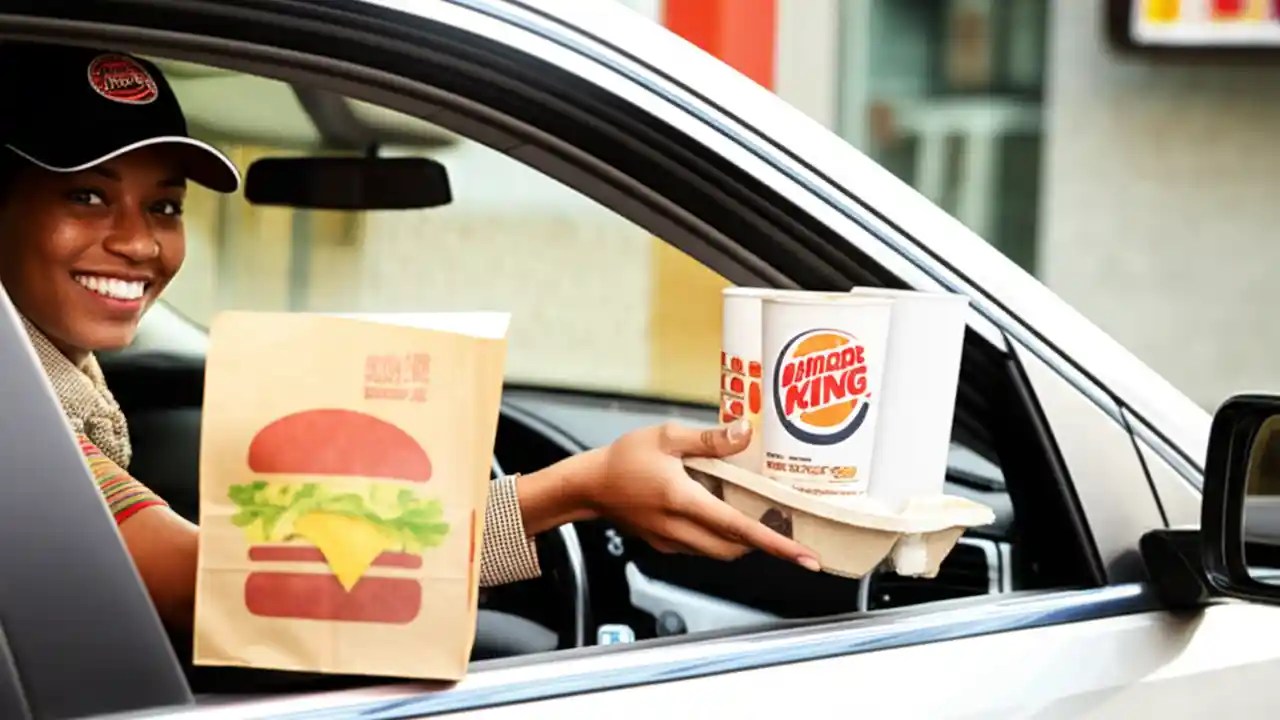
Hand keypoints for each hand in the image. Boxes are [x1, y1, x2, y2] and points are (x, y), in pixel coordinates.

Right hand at [583, 419, 820, 569]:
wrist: (588, 486)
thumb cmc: (624, 458)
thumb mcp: (667, 436)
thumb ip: (710, 439)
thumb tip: (745, 431)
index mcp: (683, 500)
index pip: (739, 528)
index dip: (777, 544)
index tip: (806, 557)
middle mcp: (680, 528)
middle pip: (735, 547)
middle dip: (762, 540)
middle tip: (782, 521)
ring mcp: (672, 542)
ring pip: (720, 552)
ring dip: (741, 539)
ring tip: (753, 514)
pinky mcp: (665, 546)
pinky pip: (702, 548)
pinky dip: (719, 537)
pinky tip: (719, 512)